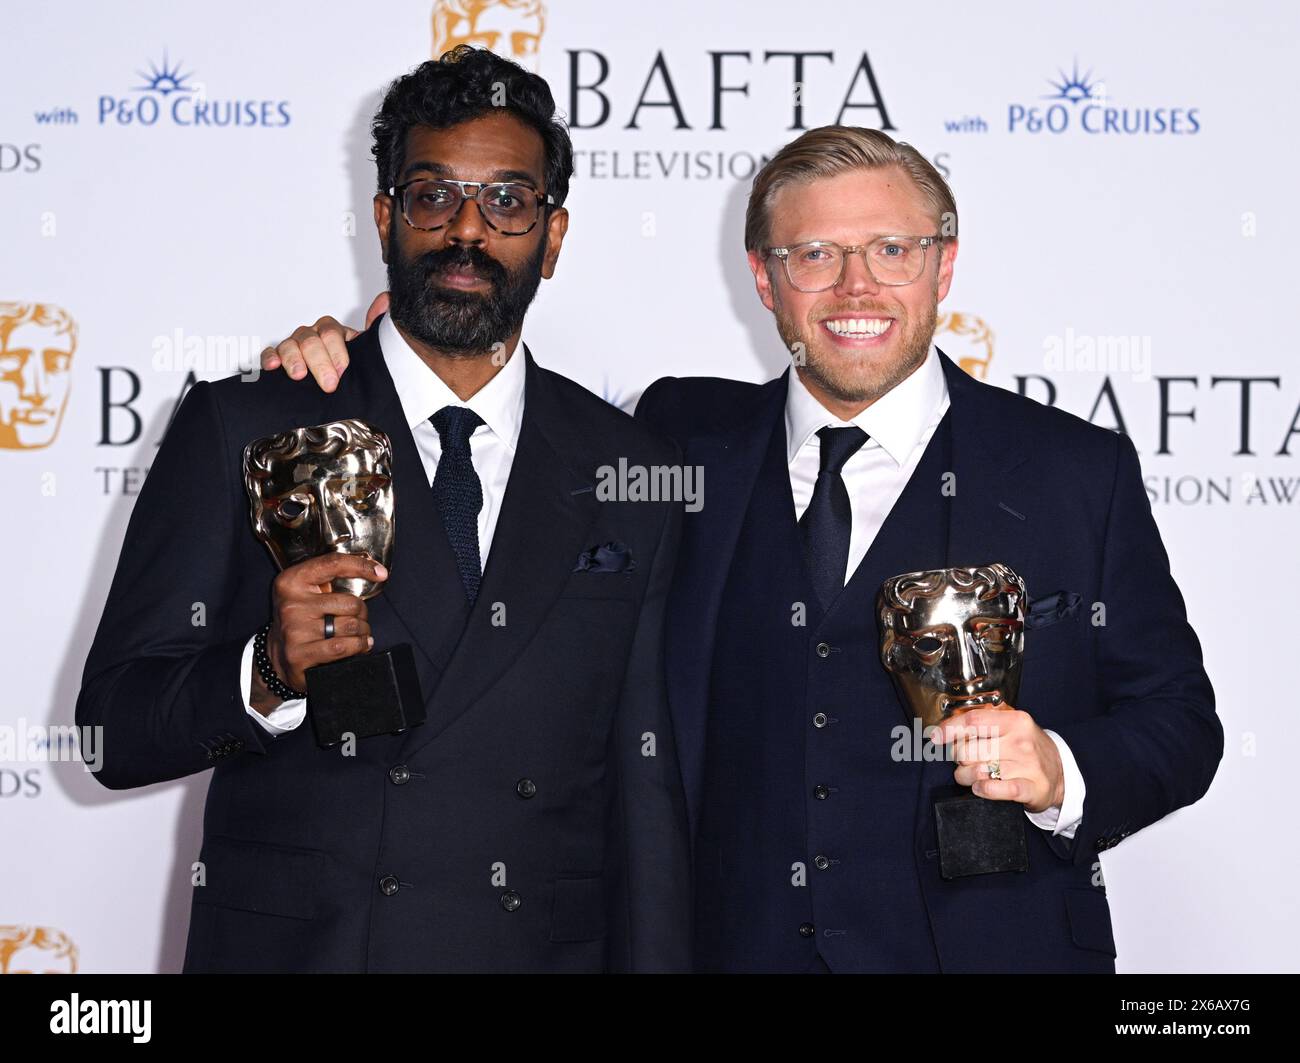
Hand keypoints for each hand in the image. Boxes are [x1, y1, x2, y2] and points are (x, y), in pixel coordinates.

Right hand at [252, 553, 386, 710]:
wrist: (277, 655)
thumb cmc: (300, 620)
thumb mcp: (308, 592)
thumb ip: (331, 578)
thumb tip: (375, 570)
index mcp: (292, 581)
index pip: (333, 564)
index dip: (361, 566)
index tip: (381, 572)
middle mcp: (291, 604)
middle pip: (351, 602)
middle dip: (362, 613)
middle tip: (357, 619)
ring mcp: (294, 630)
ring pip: (351, 626)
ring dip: (362, 632)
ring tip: (357, 634)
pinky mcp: (300, 654)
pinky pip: (343, 646)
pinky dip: (358, 646)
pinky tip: (360, 645)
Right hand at [259, 292, 388, 392]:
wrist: (336, 383)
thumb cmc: (348, 367)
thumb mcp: (365, 351)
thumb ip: (376, 329)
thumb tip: (386, 301)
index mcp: (332, 333)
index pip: (331, 334)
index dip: (337, 352)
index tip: (342, 370)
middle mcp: (313, 336)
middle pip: (311, 341)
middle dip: (320, 363)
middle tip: (329, 383)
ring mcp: (294, 346)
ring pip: (290, 345)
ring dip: (294, 360)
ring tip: (300, 376)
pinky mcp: (278, 358)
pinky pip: (270, 353)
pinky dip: (270, 358)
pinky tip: (273, 367)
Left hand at [930, 707, 1064, 813]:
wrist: (1061, 774)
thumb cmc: (1027, 749)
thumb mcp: (1011, 727)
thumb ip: (984, 722)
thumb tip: (946, 727)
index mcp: (1015, 721)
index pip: (974, 721)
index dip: (949, 729)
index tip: (935, 738)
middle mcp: (1021, 742)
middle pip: (968, 749)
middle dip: (958, 758)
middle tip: (965, 761)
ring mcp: (1027, 766)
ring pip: (976, 771)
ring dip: (966, 777)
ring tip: (973, 776)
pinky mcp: (1032, 789)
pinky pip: (995, 790)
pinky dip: (982, 790)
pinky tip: (981, 788)